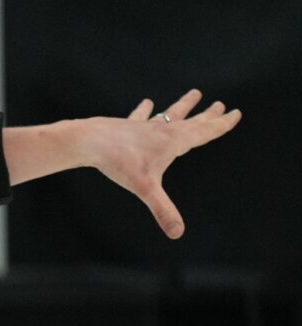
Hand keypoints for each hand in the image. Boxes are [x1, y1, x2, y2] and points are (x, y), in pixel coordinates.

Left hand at [84, 90, 241, 238]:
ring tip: (195, 93)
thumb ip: (162, 210)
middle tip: (221, 105)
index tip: (235, 113)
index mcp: (174, 141)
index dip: (221, 124)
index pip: (204, 132)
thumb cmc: (119, 163)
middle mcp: (162, 130)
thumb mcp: (145, 189)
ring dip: (183, 105)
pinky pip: (140, 116)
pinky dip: (145, 111)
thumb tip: (177, 233)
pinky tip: (147, 103)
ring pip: (169, 114)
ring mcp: (144, 126)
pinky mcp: (127, 126)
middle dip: (208, 115)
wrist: (91, 142)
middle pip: (191, 122)